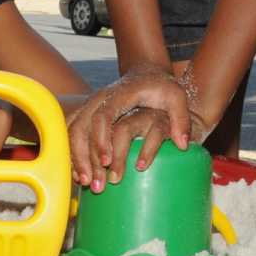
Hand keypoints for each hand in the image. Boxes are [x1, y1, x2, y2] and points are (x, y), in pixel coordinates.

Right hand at [65, 65, 203, 192]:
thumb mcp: (177, 97)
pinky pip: (71, 133)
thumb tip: (183, 144)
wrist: (146, 72)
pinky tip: (78, 173)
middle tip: (95, 183)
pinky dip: (72, 152)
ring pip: (73, 131)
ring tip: (84, 183)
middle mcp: (99, 99)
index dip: (102, 140)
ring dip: (76, 158)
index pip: (103, 116)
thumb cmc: (161, 87)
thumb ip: (181, 118)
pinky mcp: (87, 113)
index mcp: (119, 95)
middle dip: (85, 156)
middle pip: (82, 127)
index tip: (108, 161)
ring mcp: (90, 105)